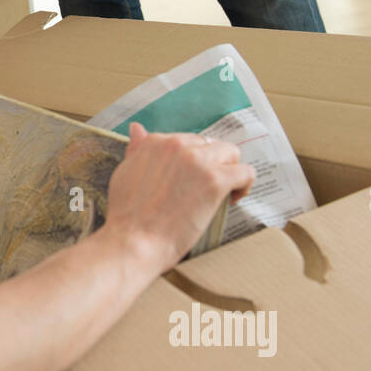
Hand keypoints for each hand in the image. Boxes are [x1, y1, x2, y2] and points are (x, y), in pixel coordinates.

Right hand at [102, 123, 254, 270]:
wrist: (134, 241)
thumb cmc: (127, 215)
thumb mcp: (124, 173)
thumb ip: (137, 150)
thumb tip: (137, 128)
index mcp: (156, 142)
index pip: (188, 140)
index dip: (193, 161)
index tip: (191, 180)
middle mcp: (177, 144)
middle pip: (211, 144)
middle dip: (212, 164)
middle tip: (206, 189)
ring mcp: (198, 161)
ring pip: (231, 153)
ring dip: (230, 171)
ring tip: (223, 193)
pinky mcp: (215, 181)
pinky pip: (245, 172)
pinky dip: (244, 185)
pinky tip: (233, 199)